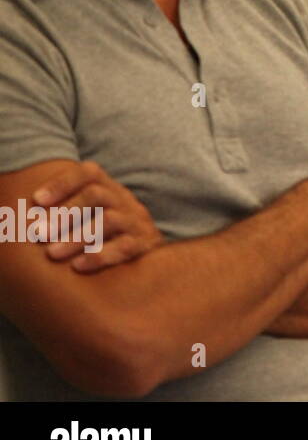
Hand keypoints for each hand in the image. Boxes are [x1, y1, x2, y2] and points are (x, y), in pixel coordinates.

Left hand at [32, 161, 162, 272]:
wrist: (152, 252)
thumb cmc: (110, 233)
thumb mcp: (95, 213)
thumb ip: (68, 209)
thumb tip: (23, 215)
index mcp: (110, 188)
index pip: (90, 173)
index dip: (63, 183)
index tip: (37, 200)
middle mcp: (124, 201)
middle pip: (96, 196)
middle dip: (65, 214)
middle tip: (38, 234)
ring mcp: (136, 221)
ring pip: (108, 221)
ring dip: (77, 237)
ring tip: (52, 254)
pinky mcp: (145, 244)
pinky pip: (124, 247)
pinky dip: (100, 256)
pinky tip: (78, 266)